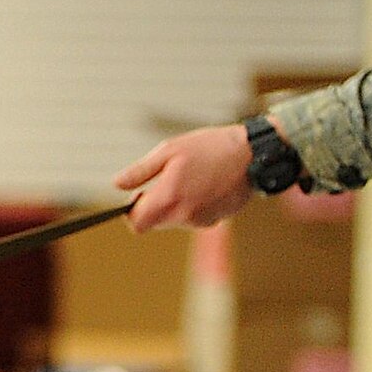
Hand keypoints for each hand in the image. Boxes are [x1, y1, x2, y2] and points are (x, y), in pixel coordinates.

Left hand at [114, 123, 254, 231]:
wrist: (255, 155)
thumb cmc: (211, 148)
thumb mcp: (170, 150)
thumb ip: (140, 171)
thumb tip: (117, 184)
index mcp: (168, 199)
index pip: (136, 223)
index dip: (132, 211)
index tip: (139, 194)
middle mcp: (183, 216)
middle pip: (153, 223)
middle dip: (153, 206)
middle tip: (167, 180)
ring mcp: (200, 221)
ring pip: (173, 221)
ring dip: (174, 204)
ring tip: (191, 178)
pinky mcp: (214, 221)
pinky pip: (193, 219)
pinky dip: (193, 206)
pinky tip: (205, 185)